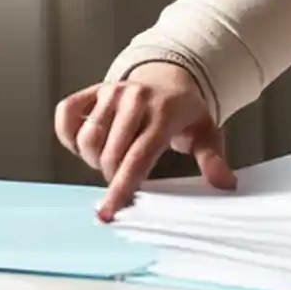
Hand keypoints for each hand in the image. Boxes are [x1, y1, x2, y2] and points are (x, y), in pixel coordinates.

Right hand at [54, 63, 236, 221]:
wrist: (169, 78)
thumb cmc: (185, 112)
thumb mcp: (206, 133)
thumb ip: (212, 159)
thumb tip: (224, 184)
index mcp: (164, 111)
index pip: (139, 157)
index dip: (122, 187)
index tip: (109, 211)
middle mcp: (135, 98)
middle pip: (110, 153)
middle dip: (113, 177)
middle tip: (124, 179)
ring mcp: (111, 91)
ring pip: (87, 139)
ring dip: (93, 159)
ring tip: (111, 159)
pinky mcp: (93, 89)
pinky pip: (66, 116)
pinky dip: (68, 136)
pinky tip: (85, 146)